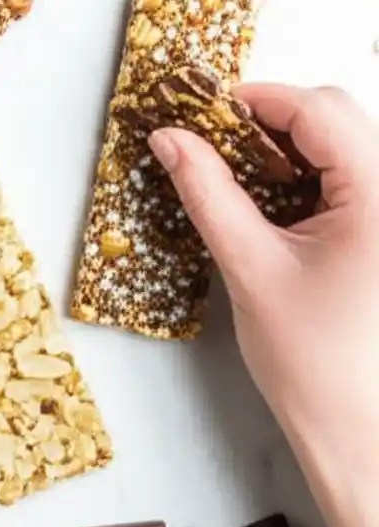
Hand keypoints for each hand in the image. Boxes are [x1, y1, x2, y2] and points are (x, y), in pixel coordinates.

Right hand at [149, 84, 378, 526]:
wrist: (357, 426)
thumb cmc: (311, 360)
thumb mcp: (249, 266)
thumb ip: (207, 192)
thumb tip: (169, 138)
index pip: (320, 110)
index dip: (256, 99)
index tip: (201, 110)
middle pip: (339, 115)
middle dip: (272, 118)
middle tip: (213, 143)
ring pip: (347, 141)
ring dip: (289, 146)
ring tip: (239, 175)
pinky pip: (353, 175)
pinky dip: (308, 174)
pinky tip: (274, 200)